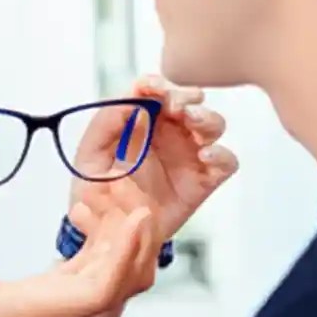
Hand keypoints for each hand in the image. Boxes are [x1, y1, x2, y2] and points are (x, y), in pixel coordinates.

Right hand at [0, 177, 157, 316]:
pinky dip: (102, 238)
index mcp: (47, 307)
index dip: (128, 251)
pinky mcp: (60, 297)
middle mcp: (66, 307)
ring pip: (116, 268)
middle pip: (126, 273)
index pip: (106, 286)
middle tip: (116, 181)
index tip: (140, 214)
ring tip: (100, 190)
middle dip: (133, 227)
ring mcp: (67, 303)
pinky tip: (79, 212)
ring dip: (120, 229)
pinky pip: (97, 267)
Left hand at [69, 75, 238, 241]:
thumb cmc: (97, 192)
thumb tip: (133, 98)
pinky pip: (226, 161)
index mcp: (141, 120)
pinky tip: (205, 155)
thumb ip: (107, 124)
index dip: (158, 83)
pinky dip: (222, 154)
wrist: (109, 232)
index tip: (154, 87)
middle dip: (186, 96)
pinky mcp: (204, 179)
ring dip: (206, 118)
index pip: (156, 90)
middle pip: (189, 101)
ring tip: (193, 122)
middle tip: (177, 106)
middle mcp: (169, 133)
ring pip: (212, 124)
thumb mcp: (91, 155)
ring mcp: (189, 154)